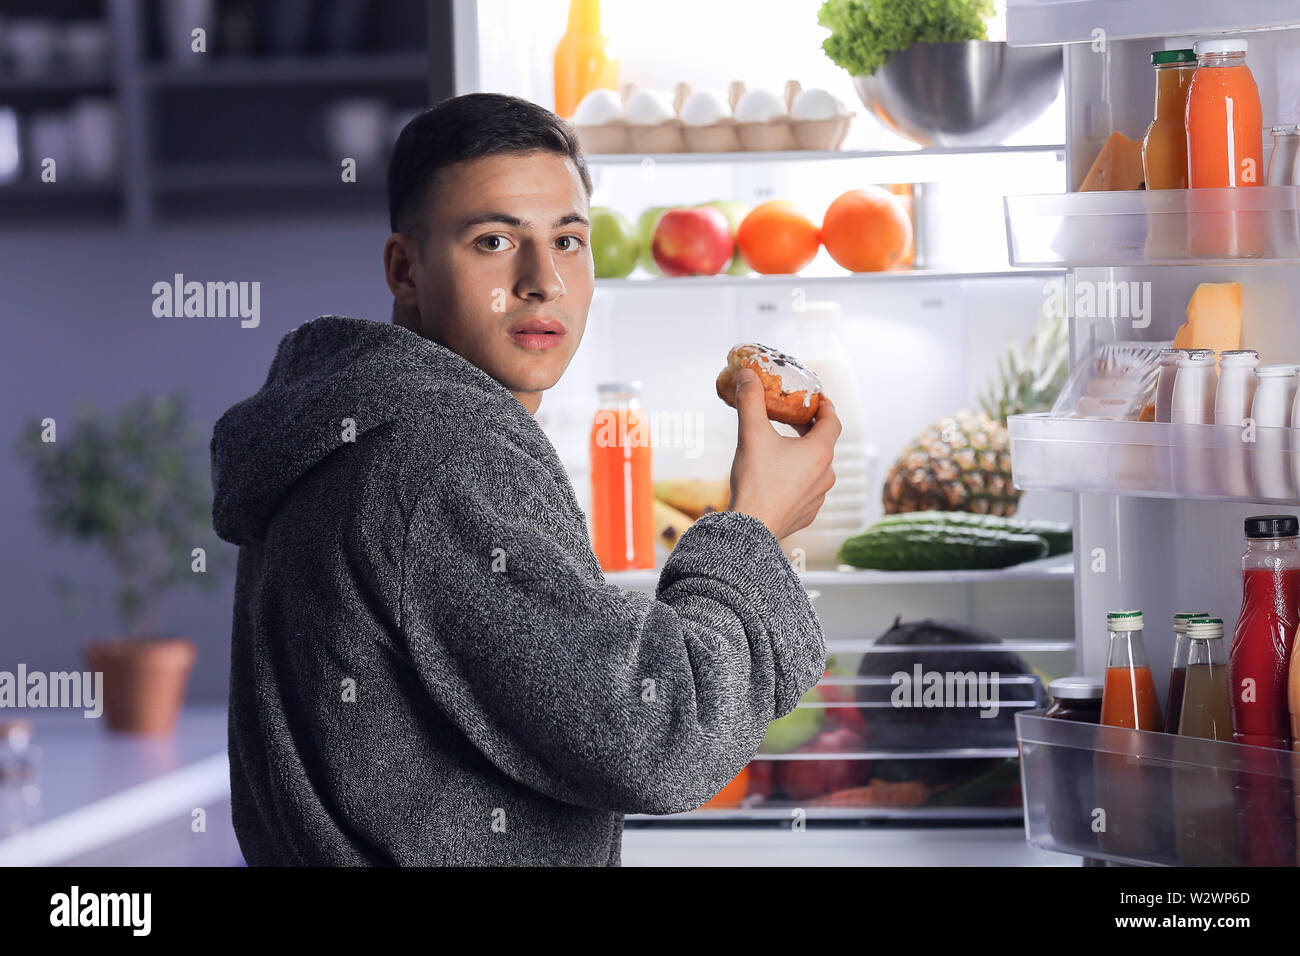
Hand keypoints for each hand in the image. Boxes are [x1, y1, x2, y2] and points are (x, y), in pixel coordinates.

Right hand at [726, 367, 840, 540]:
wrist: (751, 528)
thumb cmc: (756, 481)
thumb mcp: (752, 434)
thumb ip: (751, 401)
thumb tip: (748, 374)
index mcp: (820, 452)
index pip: (832, 421)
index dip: (826, 406)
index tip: (817, 398)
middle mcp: (826, 474)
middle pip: (823, 444)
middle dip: (809, 430)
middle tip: (794, 419)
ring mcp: (819, 497)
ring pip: (816, 468)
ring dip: (803, 456)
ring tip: (782, 450)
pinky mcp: (808, 514)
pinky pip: (807, 490)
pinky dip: (797, 479)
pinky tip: (779, 479)